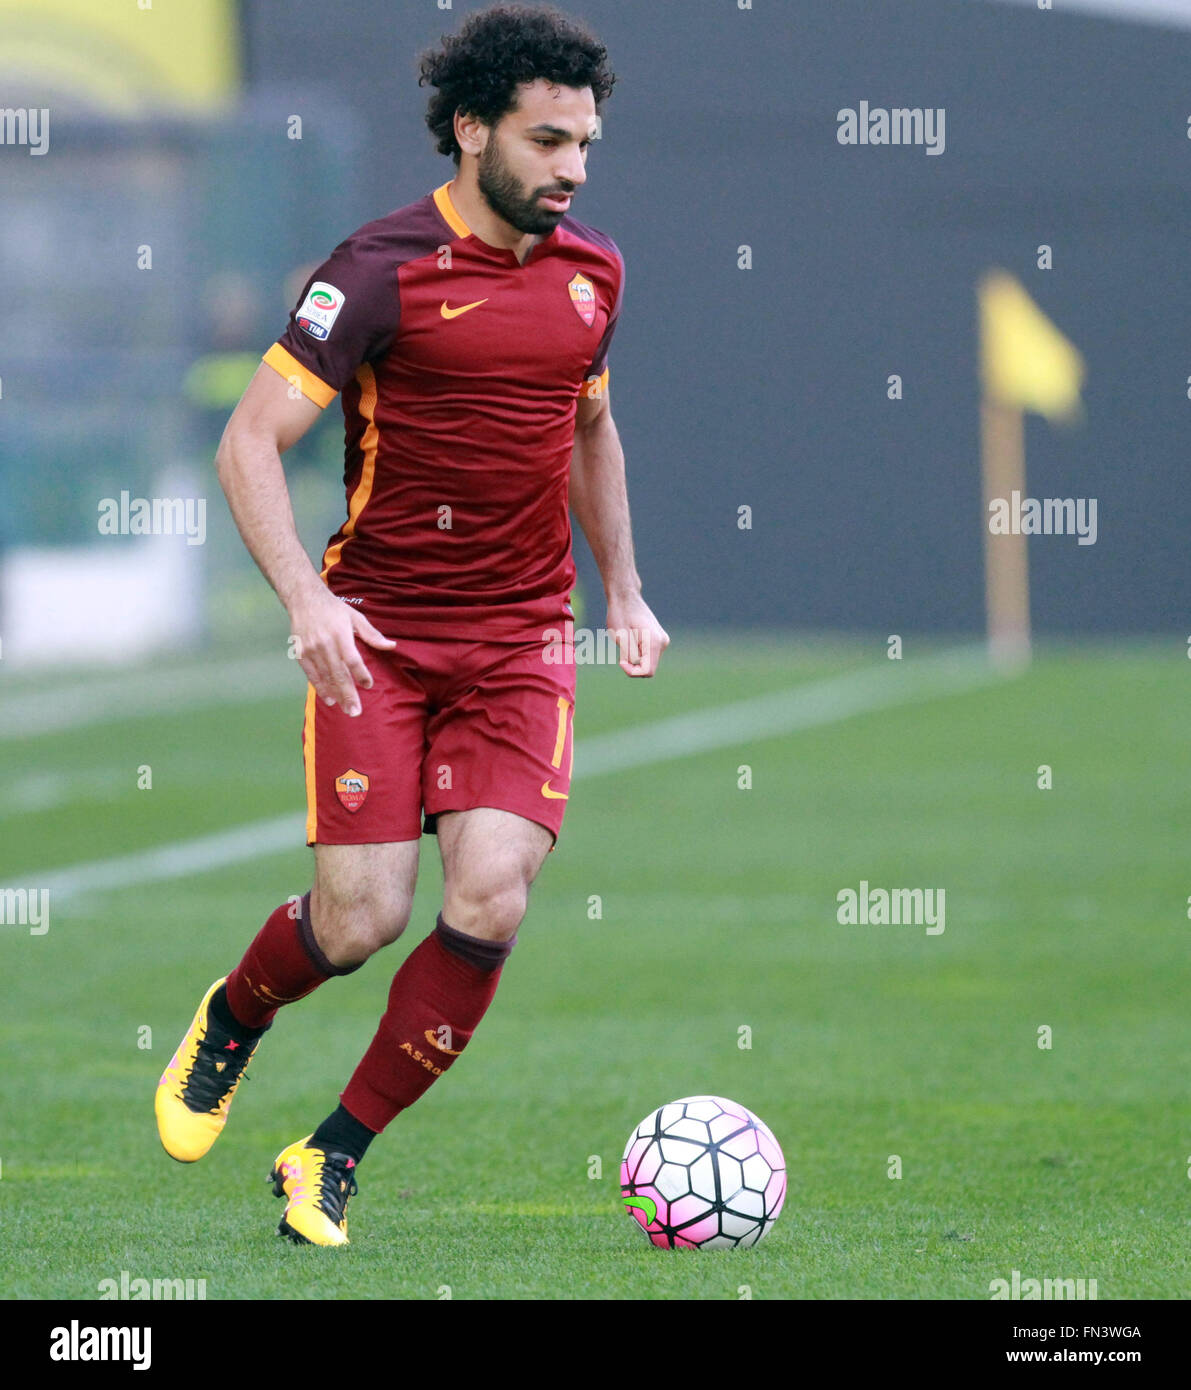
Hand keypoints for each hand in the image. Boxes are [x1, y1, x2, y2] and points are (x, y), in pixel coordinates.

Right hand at [287, 585, 395, 715]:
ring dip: (335, 695)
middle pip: (338, 673)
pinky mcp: (301, 654)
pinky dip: (320, 688)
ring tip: (346, 709)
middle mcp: (325, 644)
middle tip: (356, 711)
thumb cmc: (334, 609)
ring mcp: (311, 650)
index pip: (352, 659)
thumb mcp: (355, 617)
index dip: (360, 674)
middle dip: (348, 694)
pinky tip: (329, 699)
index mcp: (340, 634)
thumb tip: (391, 646)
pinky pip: (311, 675)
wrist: (304, 599)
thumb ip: (372, 634)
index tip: (368, 685)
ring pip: (325, 677)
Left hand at [606, 592, 669, 676]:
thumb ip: (630, 656)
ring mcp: (662, 641)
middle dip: (633, 665)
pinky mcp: (658, 640)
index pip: (647, 671)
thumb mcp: (620, 638)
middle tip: (620, 652)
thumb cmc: (620, 614)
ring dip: (635, 659)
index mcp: (654, 642)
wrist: (625, 597)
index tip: (620, 660)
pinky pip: (648, 655)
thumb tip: (637, 667)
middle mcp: (662, 642)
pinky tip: (630, 641)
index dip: (632, 671)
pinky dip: (637, 654)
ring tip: (625, 643)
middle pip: (648, 668)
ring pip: (648, 662)